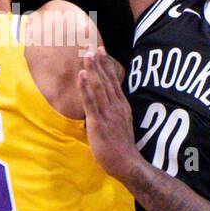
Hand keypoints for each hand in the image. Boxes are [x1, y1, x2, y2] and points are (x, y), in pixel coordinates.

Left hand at [77, 47, 141, 181]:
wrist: (128, 163)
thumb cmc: (121, 148)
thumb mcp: (121, 125)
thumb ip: (113, 113)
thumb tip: (103, 107)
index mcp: (122, 106)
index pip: (114, 82)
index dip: (107, 66)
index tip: (102, 52)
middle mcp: (116, 106)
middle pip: (107, 80)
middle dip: (99, 63)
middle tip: (93, 47)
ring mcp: (108, 114)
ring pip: (99, 87)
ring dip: (92, 70)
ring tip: (86, 55)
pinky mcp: (99, 122)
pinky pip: (91, 102)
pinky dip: (86, 87)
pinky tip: (81, 76)